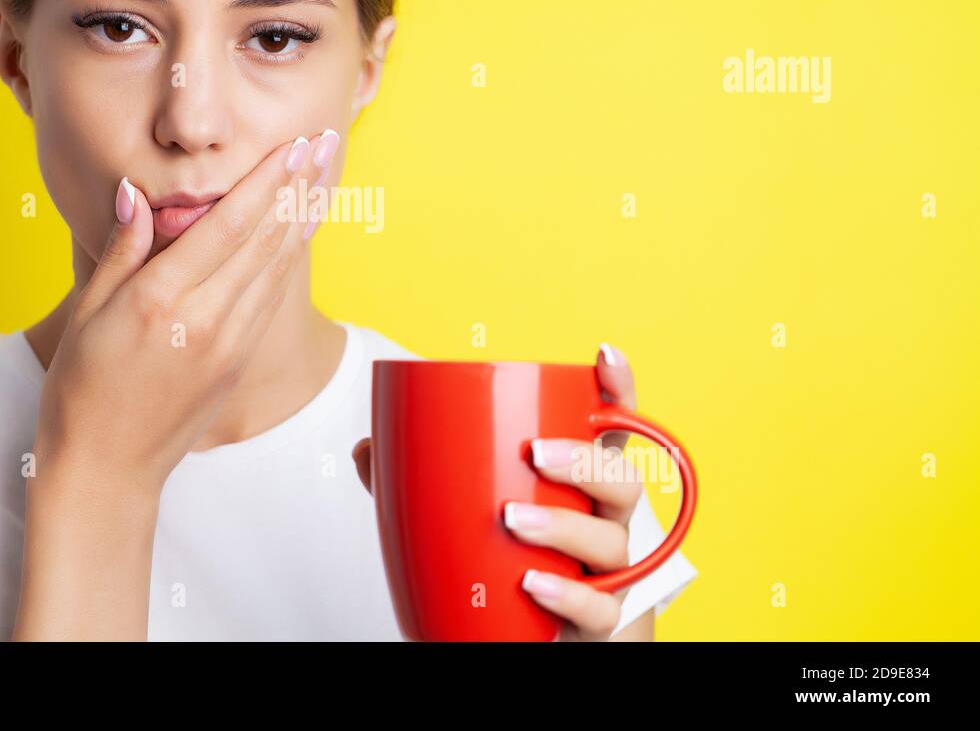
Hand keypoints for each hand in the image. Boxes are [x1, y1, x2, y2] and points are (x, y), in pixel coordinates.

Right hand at [38, 129, 338, 494]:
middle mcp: (205, 319)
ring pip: (277, 268)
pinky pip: (271, 298)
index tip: (294, 144)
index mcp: (160, 300)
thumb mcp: (87, 314)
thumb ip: (121, 251)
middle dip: (298, 186)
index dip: (267, 180)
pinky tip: (300, 232)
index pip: (228, 225)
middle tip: (325, 142)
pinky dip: (290, 258)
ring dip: (304, 216)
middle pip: (265, 239)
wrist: (106, 470)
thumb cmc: (82, 390)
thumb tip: (135, 194)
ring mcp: (228, 345)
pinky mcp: (237, 363)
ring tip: (325, 176)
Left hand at [351, 343, 643, 641]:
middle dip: (587, 461)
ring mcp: (606, 570)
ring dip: (565, 528)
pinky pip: (601, 609)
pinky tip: (535, 584)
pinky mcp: (598, 618)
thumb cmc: (500, 558)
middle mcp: (602, 519)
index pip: (612, 428)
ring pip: (612, 542)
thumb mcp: (457, 513)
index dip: (619, 388)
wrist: (519, 634)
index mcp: (577, 480)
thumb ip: (414, 480)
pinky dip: (570, 597)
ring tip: (514, 520)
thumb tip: (365, 449)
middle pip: (623, 480)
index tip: (602, 353)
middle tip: (537, 455)